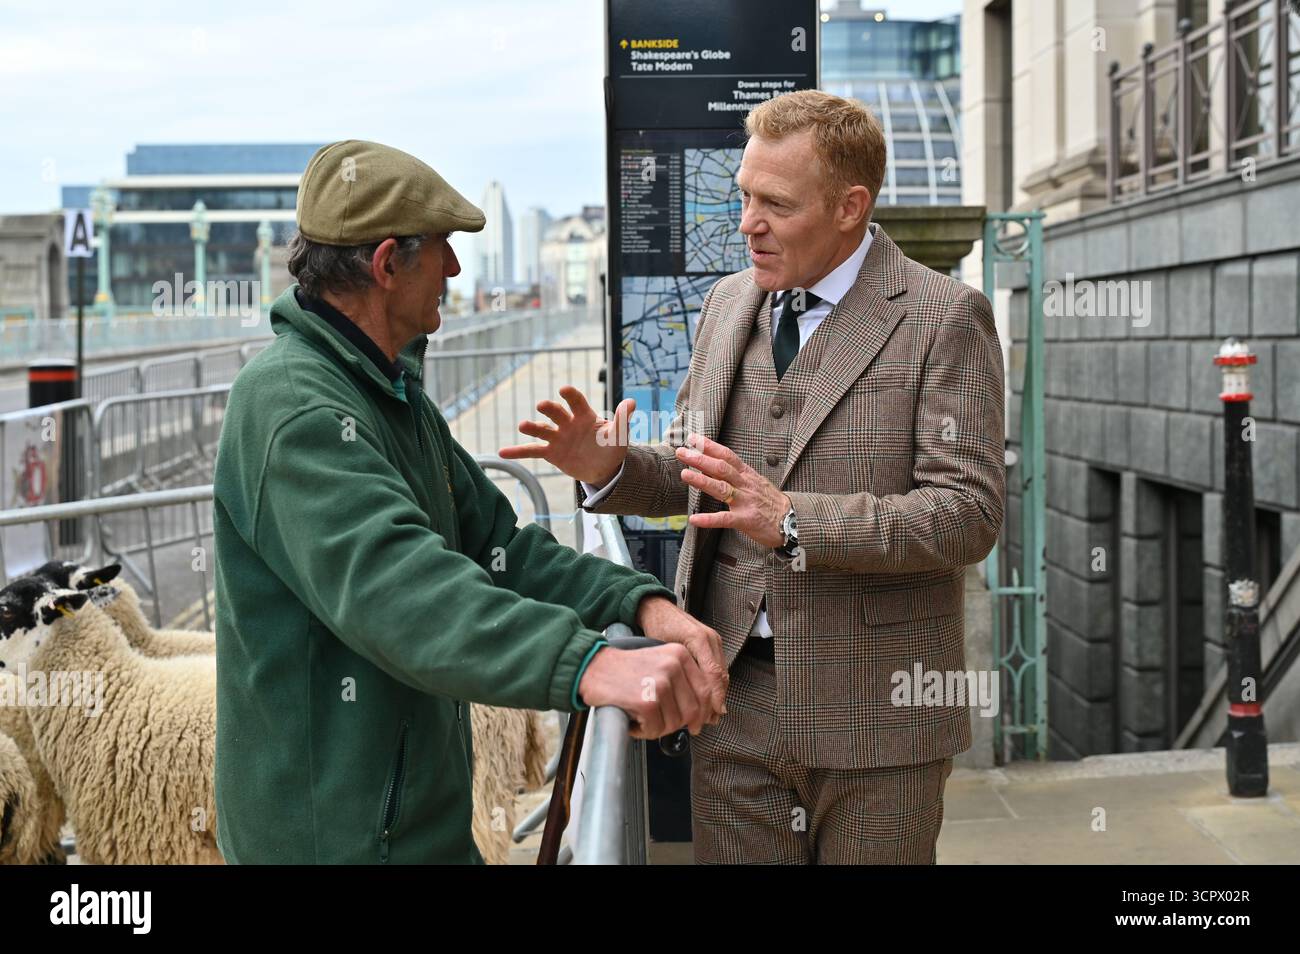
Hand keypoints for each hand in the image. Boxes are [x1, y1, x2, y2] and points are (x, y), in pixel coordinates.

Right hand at [499, 385, 631, 486]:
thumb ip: (622, 419)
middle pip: (556, 413)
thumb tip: (631, 402)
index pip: (576, 401)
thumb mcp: (619, 435)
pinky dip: (517, 452)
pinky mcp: (551, 453)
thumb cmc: (611, 446)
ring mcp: (557, 437)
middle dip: (549, 409)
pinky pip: (532, 451)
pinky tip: (502, 452)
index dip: (570, 395)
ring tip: (523, 425)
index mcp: (584, 415)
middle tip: (542, 406)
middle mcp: (568, 423)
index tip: (564, 390)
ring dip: (532, 426)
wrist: (603, 467)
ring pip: (542, 430)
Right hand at [577, 643, 716, 738]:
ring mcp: (660, 683)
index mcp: (680, 655)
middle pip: (694, 711)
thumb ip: (682, 681)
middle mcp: (673, 666)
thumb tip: (703, 712)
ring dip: (658, 728)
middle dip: (678, 724)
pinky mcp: (646, 701)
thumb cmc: (622, 669)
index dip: (703, 713)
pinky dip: (643, 731)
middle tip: (662, 723)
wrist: (591, 667)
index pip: (706, 691)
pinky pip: (655, 729)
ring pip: (675, 723)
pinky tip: (633, 721)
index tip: (697, 722)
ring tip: (642, 718)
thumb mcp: (659, 663)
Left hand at [635, 595, 728, 714]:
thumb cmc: (657, 625)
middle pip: (720, 677)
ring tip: (710, 715)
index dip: (713, 697)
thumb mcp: (662, 648)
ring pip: (722, 675)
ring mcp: (714, 641)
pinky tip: (709, 700)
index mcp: (699, 639)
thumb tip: (679, 697)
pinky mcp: (713, 645)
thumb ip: (673, 669)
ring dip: (717, 696)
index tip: (710, 714)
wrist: (658, 609)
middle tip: (707, 720)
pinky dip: (715, 686)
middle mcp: (711, 639)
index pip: (713, 674)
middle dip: (716, 701)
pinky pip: (718, 669)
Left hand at [676, 434, 789, 547]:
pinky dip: (708, 519)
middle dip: (700, 459)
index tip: (692, 438)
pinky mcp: (746, 520)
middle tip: (681, 452)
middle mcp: (745, 485)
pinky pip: (725, 519)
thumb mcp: (755, 482)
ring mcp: (746, 502)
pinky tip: (694, 519)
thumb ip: (735, 474)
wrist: (792, 521)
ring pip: (722, 488)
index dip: (709, 446)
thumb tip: (712, 464)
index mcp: (747, 475)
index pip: (727, 455)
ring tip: (684, 474)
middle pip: (721, 468)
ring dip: (702, 481)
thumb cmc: (770, 502)